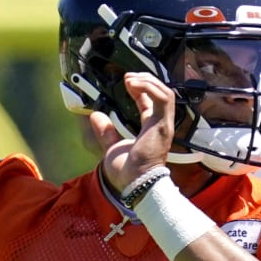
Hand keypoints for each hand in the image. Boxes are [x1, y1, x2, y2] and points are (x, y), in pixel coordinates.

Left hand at [92, 72, 176, 189]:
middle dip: (145, 81)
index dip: (142, 89)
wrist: (134, 184)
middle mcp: (160, 125)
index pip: (152, 102)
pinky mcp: (162, 125)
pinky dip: (149, 88)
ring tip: (130, 78)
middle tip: (128, 77)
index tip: (127, 83)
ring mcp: (163, 125)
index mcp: (151, 129)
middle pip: (161, 94)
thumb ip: (105, 132)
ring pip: (165, 93)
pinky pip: (163, 99)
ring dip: (148, 82)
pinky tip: (134, 84)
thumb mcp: (112, 147)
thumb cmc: (127, 173)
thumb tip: (95, 116)